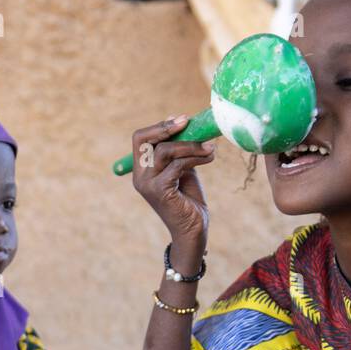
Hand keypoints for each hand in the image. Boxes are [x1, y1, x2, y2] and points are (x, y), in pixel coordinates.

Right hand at [131, 114, 213, 246]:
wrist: (193, 231)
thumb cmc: (188, 200)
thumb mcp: (182, 169)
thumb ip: (178, 149)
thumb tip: (176, 118)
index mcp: (142, 170)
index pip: (140, 139)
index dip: (159, 126)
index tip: (182, 120)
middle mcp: (140, 177)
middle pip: (146, 141)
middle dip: (168, 128)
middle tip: (190, 122)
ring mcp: (148, 185)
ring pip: (165, 151)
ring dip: (191, 145)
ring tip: (210, 147)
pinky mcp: (160, 191)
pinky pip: (178, 165)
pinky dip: (196, 157)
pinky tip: (210, 157)